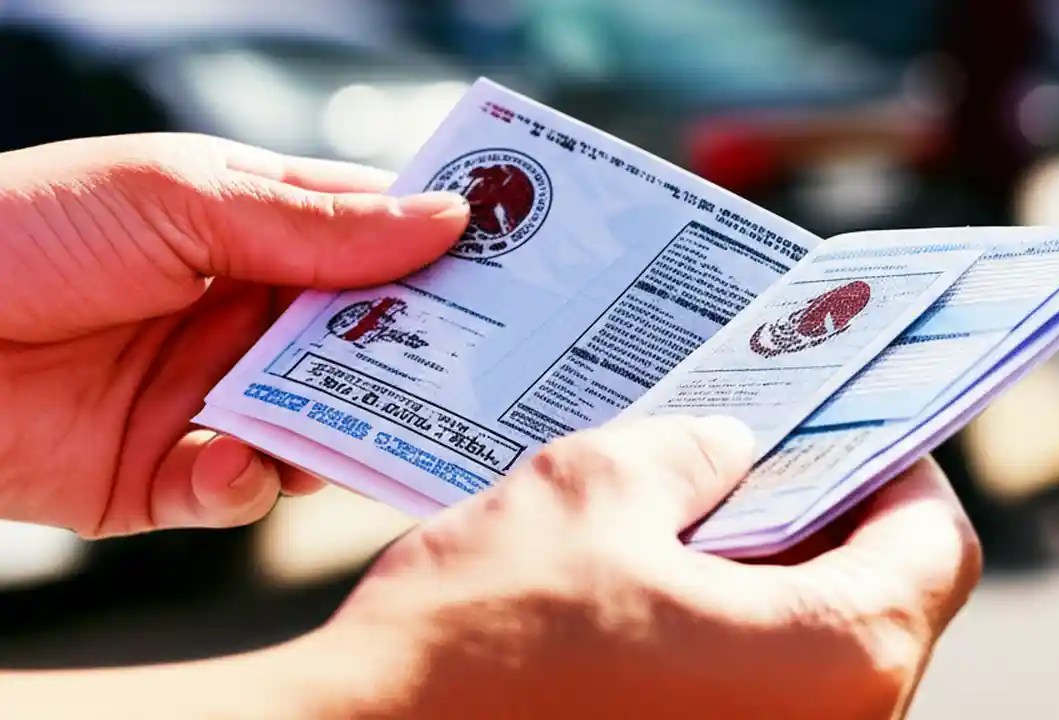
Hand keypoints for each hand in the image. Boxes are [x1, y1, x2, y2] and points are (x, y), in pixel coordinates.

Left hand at [0, 133, 468, 535]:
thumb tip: (445, 219)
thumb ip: (314, 222)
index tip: (525, 263)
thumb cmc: (27, 231)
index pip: (378, 236)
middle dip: (424, 351)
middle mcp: (248, 315)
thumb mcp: (181, 197)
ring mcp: (214, 395)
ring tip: (372, 424)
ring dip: (348, 427)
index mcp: (256, 231)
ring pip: (325, 422)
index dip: (448, 249)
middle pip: (370, 338)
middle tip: (491, 365)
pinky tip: (228, 457)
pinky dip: (246, 481)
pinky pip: (241, 489)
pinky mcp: (168, 473)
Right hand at [306, 416, 981, 718]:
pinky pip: (750, 705)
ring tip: (686, 511)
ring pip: (809, 660)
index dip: (894, 462)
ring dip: (763, 581)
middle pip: (876, 604)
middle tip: (756, 450)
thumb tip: (728, 451)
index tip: (844, 421)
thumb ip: (691, 453)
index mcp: (838, 661)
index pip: (933, 543)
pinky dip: (721, 642)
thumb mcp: (595, 489)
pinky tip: (646, 589)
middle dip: (820, 518)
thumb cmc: (482, 639)